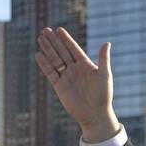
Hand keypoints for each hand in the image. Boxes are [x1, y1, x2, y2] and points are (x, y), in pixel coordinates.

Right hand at [34, 27, 118, 142]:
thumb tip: (107, 43)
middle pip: (62, 52)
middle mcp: (75, 70)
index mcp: (86, 65)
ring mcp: (67, 78)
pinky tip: (38, 55)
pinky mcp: (60, 87)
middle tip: (45, 30)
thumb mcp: (104, 75)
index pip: (73, 49)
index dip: (66, 40)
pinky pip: (50, 73)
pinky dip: (44, 64)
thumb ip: (103, 59)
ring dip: (48, 49)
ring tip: (40, 38)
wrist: (95, 115)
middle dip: (54, 41)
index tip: (59, 30)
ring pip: (55, 60)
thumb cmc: (103, 95)